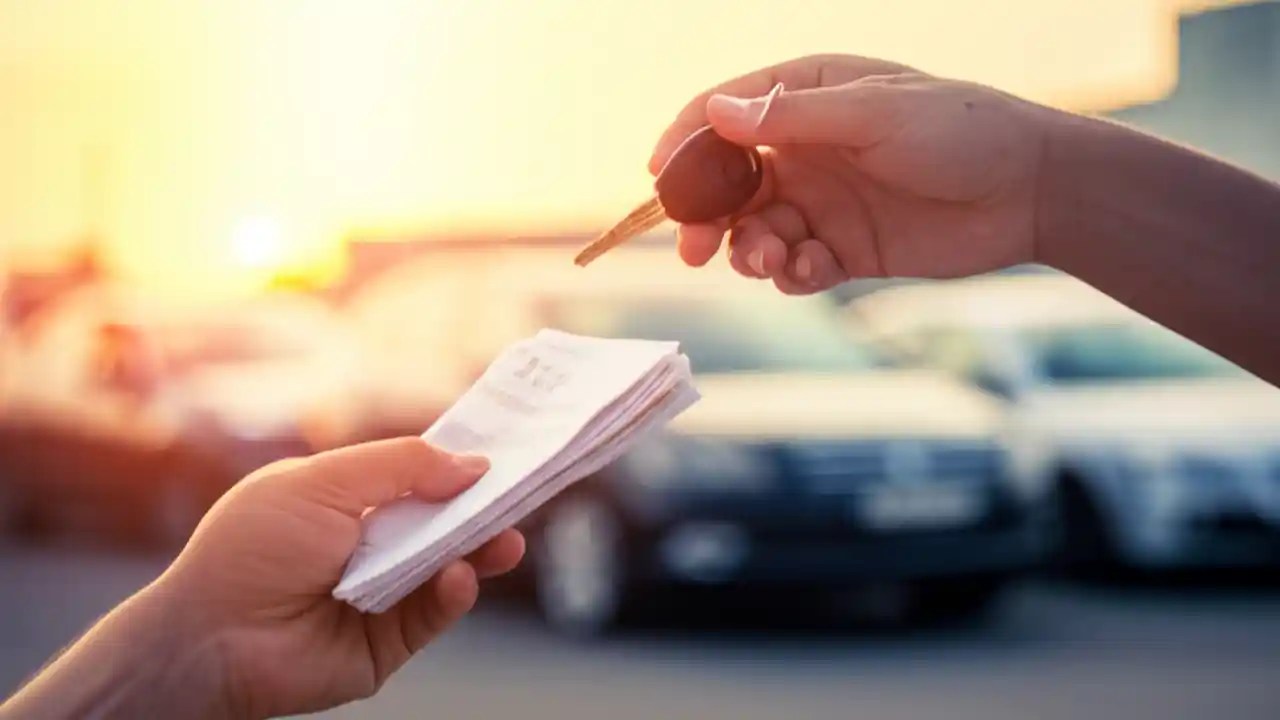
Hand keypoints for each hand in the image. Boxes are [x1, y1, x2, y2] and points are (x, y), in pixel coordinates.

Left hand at [154, 438, 524, 717]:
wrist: (210, 637)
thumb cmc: (251, 548)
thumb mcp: (325, 482)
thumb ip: (401, 466)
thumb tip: (472, 464)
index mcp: (348, 501)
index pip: (416, 477)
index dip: (457, 465)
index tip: (503, 452)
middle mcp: (367, 547)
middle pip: (441, 524)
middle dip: (481, 509)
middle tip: (522, 495)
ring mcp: (379, 596)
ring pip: (446, 569)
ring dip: (479, 551)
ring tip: (507, 540)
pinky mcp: (385, 644)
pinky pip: (432, 615)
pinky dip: (451, 595)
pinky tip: (458, 576)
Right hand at [651, 54, 1054, 292]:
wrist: (1031, 192)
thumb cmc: (960, 131)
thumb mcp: (874, 112)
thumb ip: (795, 116)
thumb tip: (718, 114)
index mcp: (809, 96)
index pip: (726, 114)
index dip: (687, 142)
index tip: (661, 177)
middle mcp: (806, 149)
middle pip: (729, 184)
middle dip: (705, 216)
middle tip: (692, 247)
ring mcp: (824, 201)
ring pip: (755, 231)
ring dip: (748, 250)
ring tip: (769, 260)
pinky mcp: (845, 248)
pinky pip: (794, 266)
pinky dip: (789, 274)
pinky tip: (808, 270)